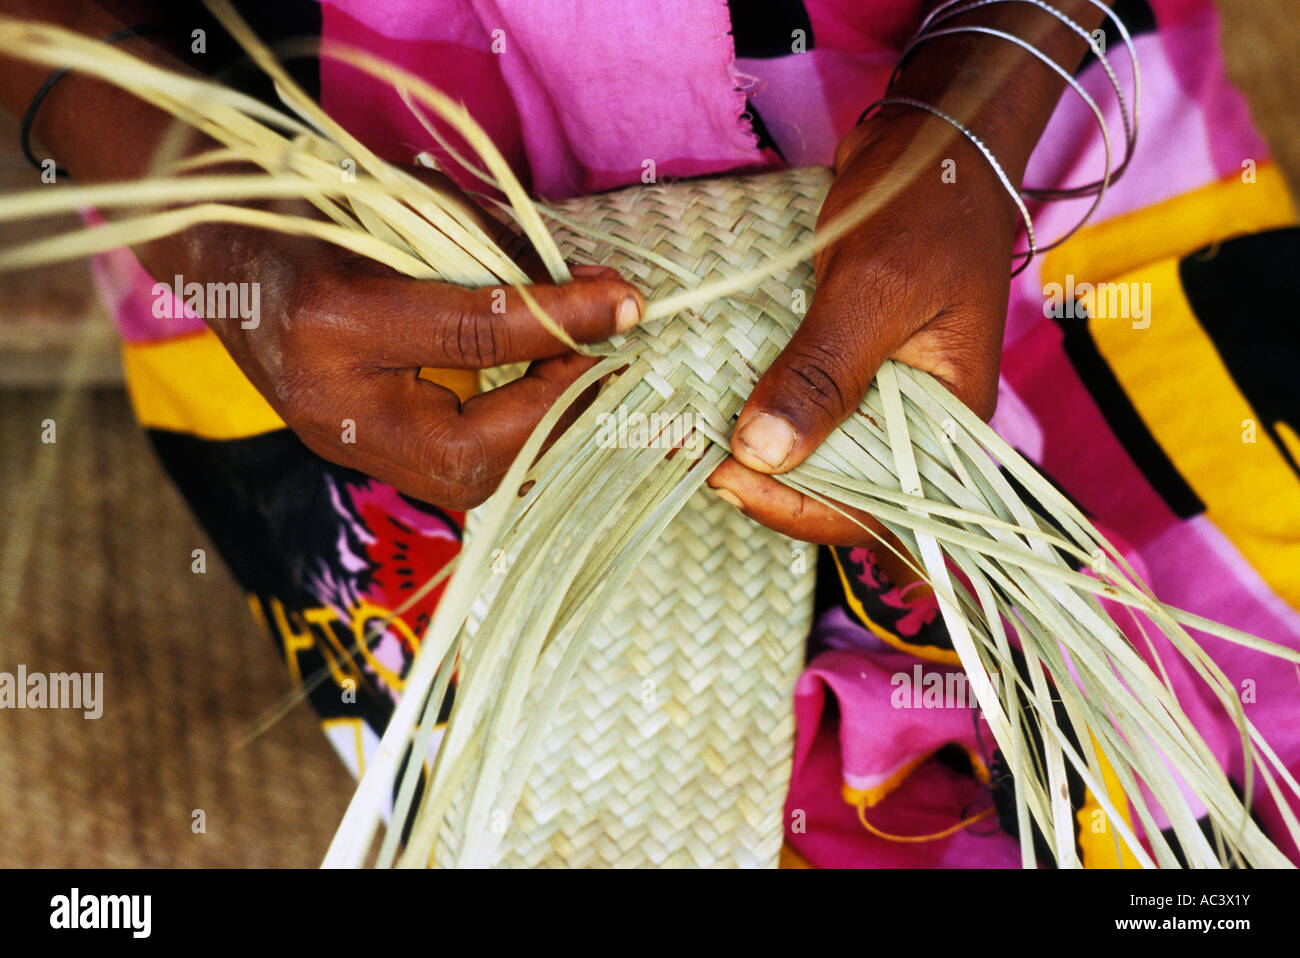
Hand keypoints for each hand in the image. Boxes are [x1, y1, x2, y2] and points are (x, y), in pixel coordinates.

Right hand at [139, 168, 643, 509]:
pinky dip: (512, 442)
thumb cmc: (316, 206)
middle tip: (608, 358)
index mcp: (332, 319)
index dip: (561, 322)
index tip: (626, 303)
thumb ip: (498, 252)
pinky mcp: (355, 454)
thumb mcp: (410, 202)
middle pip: (473, 452)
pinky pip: (453, 474)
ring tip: (585, 380)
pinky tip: (543, 400)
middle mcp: (330, 404)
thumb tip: (598, 296)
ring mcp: (337, 444)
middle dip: (558, 409)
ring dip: (541, 435)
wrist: (217, 251)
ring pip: (468, 481)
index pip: (476, 334)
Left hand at [706, 107, 1015, 545]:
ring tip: (695, 438)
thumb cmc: (922, 205)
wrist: (931, 140)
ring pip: (818, 453)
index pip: (874, 505)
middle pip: (841, 489)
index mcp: (948, 419)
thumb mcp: (872, 287)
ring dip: (762, 452)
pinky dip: (764, 409)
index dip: (799, 507)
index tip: (727, 477)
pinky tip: (716, 405)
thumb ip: (823, 372)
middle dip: (772, 485)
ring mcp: (882, 395)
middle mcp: (916, 422)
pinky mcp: (851, 366)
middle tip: (695, 457)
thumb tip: (764, 453)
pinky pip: (806, 408)